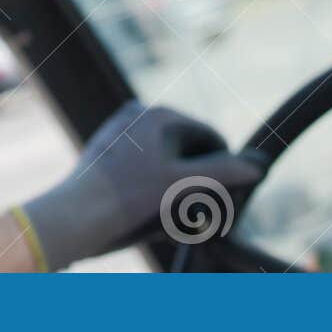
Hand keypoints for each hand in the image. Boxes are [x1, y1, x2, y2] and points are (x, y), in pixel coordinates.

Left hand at [17, 100, 267, 269]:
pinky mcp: (107, 150)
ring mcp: (121, 130)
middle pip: (188, 147)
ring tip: (171, 218)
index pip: (210, 138)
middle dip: (197, 180)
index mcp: (161, 114)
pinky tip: (148, 213)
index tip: (224, 198)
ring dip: (176, 186)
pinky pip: (143, 165)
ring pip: (166, 158)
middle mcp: (140, 113)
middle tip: (196, 214)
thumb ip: (224, 172)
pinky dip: (153, 186)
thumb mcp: (184, 186)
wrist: (74, 217)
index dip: (224, 169)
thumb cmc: (129, 200)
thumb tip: (257, 164)